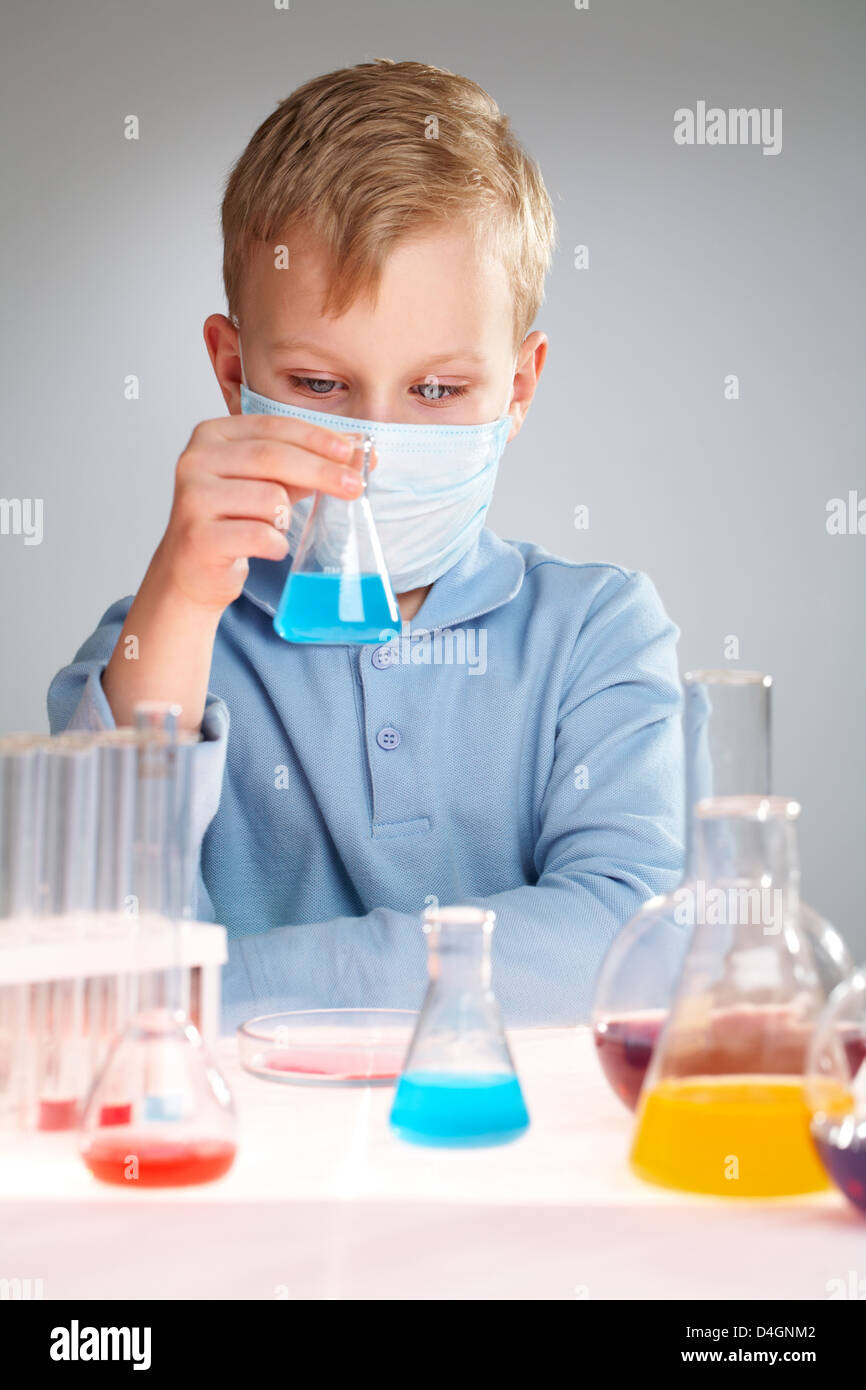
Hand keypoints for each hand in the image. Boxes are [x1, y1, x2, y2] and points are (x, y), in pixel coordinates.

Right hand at [156, 413, 369, 612]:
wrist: (193, 569)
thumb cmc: (235, 519)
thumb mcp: (268, 480)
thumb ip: (306, 463)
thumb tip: (362, 454)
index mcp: (212, 434)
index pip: (273, 426)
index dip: (316, 437)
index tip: (350, 451)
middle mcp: (196, 459)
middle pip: (273, 457)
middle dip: (321, 471)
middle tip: (354, 487)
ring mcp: (193, 498)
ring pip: (269, 499)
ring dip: (286, 518)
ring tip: (273, 527)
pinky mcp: (200, 536)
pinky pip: (260, 535)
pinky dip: (275, 544)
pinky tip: (266, 547)